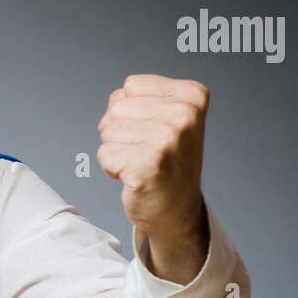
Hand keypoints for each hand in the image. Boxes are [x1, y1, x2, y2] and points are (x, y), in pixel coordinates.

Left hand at [96, 73, 206, 244]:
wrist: (177, 211)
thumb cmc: (167, 162)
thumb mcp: (163, 119)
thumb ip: (133, 101)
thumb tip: (106, 118)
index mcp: (192, 96)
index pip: (131, 85)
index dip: (132, 110)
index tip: (154, 131)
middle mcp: (185, 115)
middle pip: (117, 107)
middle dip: (122, 131)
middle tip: (146, 151)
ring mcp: (168, 140)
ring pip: (108, 131)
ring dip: (118, 151)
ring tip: (142, 164)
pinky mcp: (149, 165)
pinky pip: (104, 154)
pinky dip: (112, 169)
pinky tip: (135, 177)